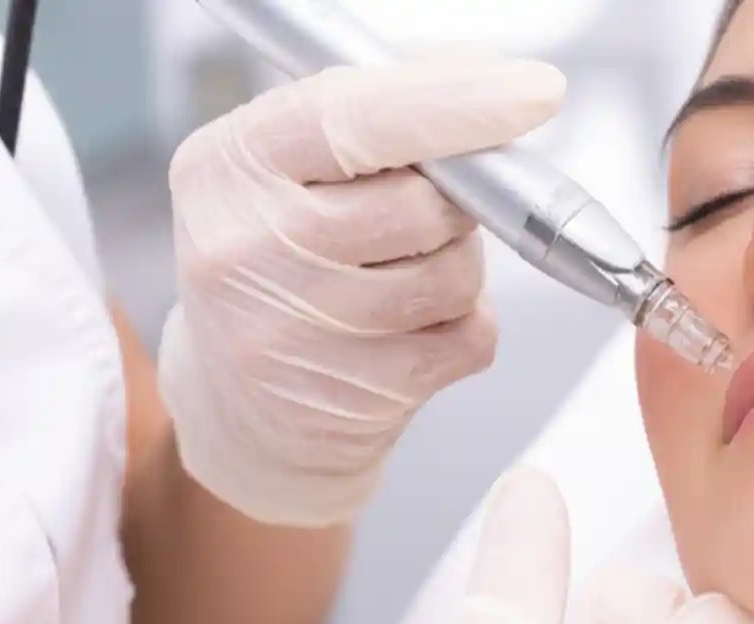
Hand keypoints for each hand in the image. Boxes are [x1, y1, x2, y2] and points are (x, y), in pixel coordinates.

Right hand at [157, 58, 565, 526]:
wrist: (241, 407)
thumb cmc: (278, 263)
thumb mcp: (283, 168)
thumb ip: (373, 117)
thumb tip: (488, 87)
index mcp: (225, 170)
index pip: (347, 119)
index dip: (452, 104)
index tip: (529, 93)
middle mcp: (246, 252)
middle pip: (421, 202)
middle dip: (457, 195)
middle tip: (432, 203)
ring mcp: (297, 336)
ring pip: (455, 271)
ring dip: (459, 262)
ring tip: (404, 272)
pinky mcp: (358, 397)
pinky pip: (471, 335)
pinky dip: (464, 322)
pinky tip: (408, 328)